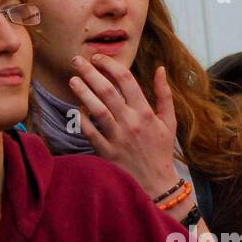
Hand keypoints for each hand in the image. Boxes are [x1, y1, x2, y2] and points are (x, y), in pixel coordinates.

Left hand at [68, 56, 179, 199]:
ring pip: (97, 110)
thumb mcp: (169, 121)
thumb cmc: (161, 150)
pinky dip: (83, 119)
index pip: (127, 80)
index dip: (111, 65)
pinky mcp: (107, 152)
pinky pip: (90, 132)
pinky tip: (77, 109)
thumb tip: (160, 69)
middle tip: (76, 60)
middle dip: (90, 72)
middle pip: (107, 91)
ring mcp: (118, 138)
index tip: (98, 58)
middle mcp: (131, 123)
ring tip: (72, 80)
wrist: (156, 184)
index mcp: (146, 113)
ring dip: (83, 92)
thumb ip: (164, 94)